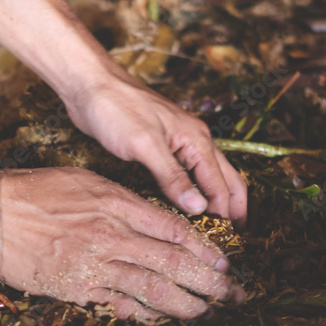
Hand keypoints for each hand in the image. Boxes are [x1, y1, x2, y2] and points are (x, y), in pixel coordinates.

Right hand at [0, 167, 242, 319]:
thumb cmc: (36, 190)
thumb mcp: (87, 181)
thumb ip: (124, 202)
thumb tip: (155, 221)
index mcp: (118, 204)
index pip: (175, 230)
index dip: (205, 249)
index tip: (223, 261)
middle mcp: (113, 235)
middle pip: (175, 263)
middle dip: (210, 282)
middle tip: (233, 293)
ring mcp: (95, 264)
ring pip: (153, 289)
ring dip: (186, 304)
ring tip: (206, 312)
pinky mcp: (77, 288)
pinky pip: (120, 305)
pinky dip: (145, 313)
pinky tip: (161, 317)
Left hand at [62, 69, 247, 224]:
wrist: (90, 84)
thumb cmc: (116, 108)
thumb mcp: (145, 145)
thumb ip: (172, 176)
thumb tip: (199, 207)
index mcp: (196, 139)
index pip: (220, 184)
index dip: (225, 213)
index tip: (225, 241)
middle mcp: (193, 141)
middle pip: (225, 178)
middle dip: (233, 207)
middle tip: (235, 237)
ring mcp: (177, 143)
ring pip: (206, 176)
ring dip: (214, 200)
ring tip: (215, 227)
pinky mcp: (159, 147)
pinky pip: (185, 174)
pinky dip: (192, 191)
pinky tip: (185, 206)